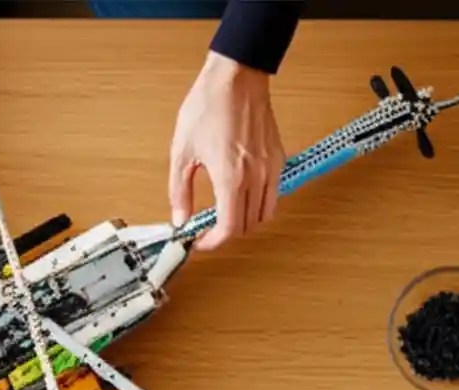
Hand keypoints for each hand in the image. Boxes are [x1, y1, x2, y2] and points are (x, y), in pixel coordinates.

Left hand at [170, 52, 285, 250]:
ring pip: (264, 214)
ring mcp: (271, 168)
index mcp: (230, 177)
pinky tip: (241, 193)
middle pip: (247, 226)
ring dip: (245, 220)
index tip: (200, 241)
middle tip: (207, 226)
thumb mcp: (182, 151)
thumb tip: (180, 219)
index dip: (213, 242)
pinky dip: (259, 203)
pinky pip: (274, 194)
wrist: (236, 77)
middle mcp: (255, 176)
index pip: (229, 228)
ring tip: (224, 212)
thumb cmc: (208, 106)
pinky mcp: (279, 158)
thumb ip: (179, 190)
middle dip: (226, 232)